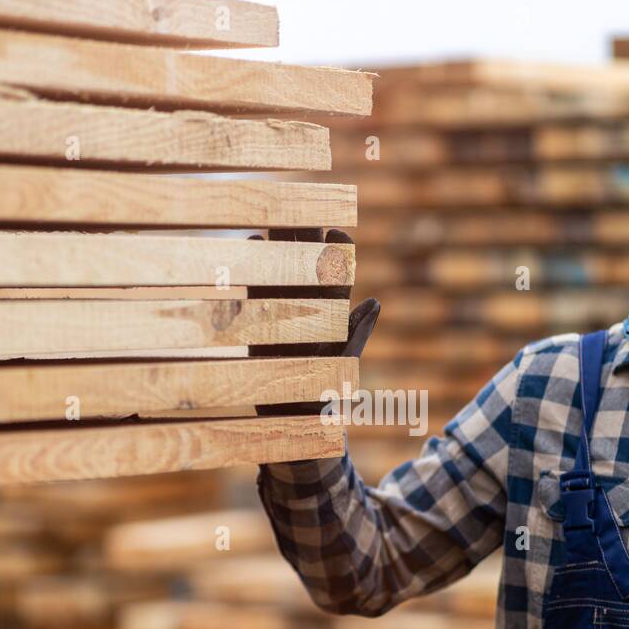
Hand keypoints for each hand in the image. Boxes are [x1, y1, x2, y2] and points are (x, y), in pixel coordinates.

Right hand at [248, 229, 378, 415]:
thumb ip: (357, 335)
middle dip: (304, 236)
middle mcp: (306, 307)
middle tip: (302, 208)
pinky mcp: (258, 323)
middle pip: (306, 264)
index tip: (336, 229)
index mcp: (331, 312)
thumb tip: (376, 304)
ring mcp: (281, 312)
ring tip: (276, 218)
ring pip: (281, 271)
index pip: (336, 272)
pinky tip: (253, 243)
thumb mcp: (344, 363)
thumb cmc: (327, 393)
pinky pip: (257, 290)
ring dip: (279, 246)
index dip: (338, 249)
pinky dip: (255, 267)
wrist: (295, 420)